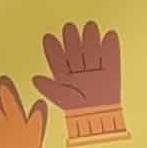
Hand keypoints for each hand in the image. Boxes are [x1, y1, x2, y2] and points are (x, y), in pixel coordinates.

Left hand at [29, 21, 126, 144]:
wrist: (97, 120)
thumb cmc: (77, 111)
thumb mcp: (60, 99)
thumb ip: (48, 88)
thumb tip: (35, 79)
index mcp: (66, 76)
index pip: (58, 60)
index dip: (53, 49)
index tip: (48, 37)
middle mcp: (80, 71)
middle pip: (75, 52)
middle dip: (72, 40)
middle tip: (69, 27)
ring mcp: (95, 71)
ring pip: (92, 52)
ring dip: (91, 40)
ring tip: (89, 27)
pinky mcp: (110, 73)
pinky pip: (111, 59)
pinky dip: (111, 48)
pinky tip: (109, 36)